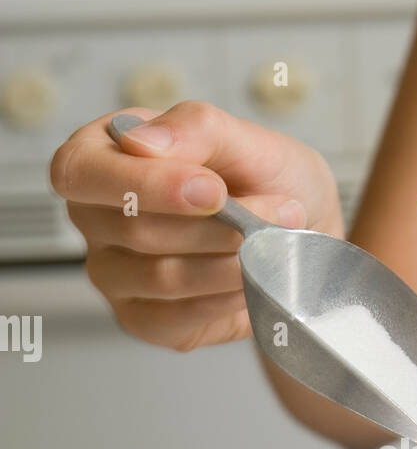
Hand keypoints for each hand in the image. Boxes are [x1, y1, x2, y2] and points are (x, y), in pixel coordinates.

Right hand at [50, 100, 342, 350]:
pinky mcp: (142, 319)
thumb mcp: (246, 140)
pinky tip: (254, 277)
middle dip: (218, 225)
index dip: (146, 185)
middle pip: (133, 229)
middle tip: (282, 211)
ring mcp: (112, 273)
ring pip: (162, 276)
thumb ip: (196, 129)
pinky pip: (178, 316)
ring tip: (277, 242)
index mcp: (101, 154)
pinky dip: (228, 296)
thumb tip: (142, 143)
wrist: (304, 236)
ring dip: (232, 261)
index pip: (81, 172)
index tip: (214, 190)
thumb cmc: (264, 180)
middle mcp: (94, 216)